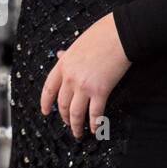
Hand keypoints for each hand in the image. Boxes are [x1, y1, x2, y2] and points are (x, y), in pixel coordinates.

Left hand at [40, 13, 131, 138]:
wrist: (120, 34)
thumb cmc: (102, 34)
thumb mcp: (78, 43)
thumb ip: (68, 54)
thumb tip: (60, 55)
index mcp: (63, 64)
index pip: (49, 88)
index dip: (46, 102)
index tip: (45, 112)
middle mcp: (70, 77)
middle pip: (62, 104)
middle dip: (64, 117)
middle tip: (68, 124)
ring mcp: (84, 85)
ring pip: (76, 113)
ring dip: (76, 126)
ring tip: (79, 133)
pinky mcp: (100, 91)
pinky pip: (95, 113)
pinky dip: (94, 124)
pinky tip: (96, 129)